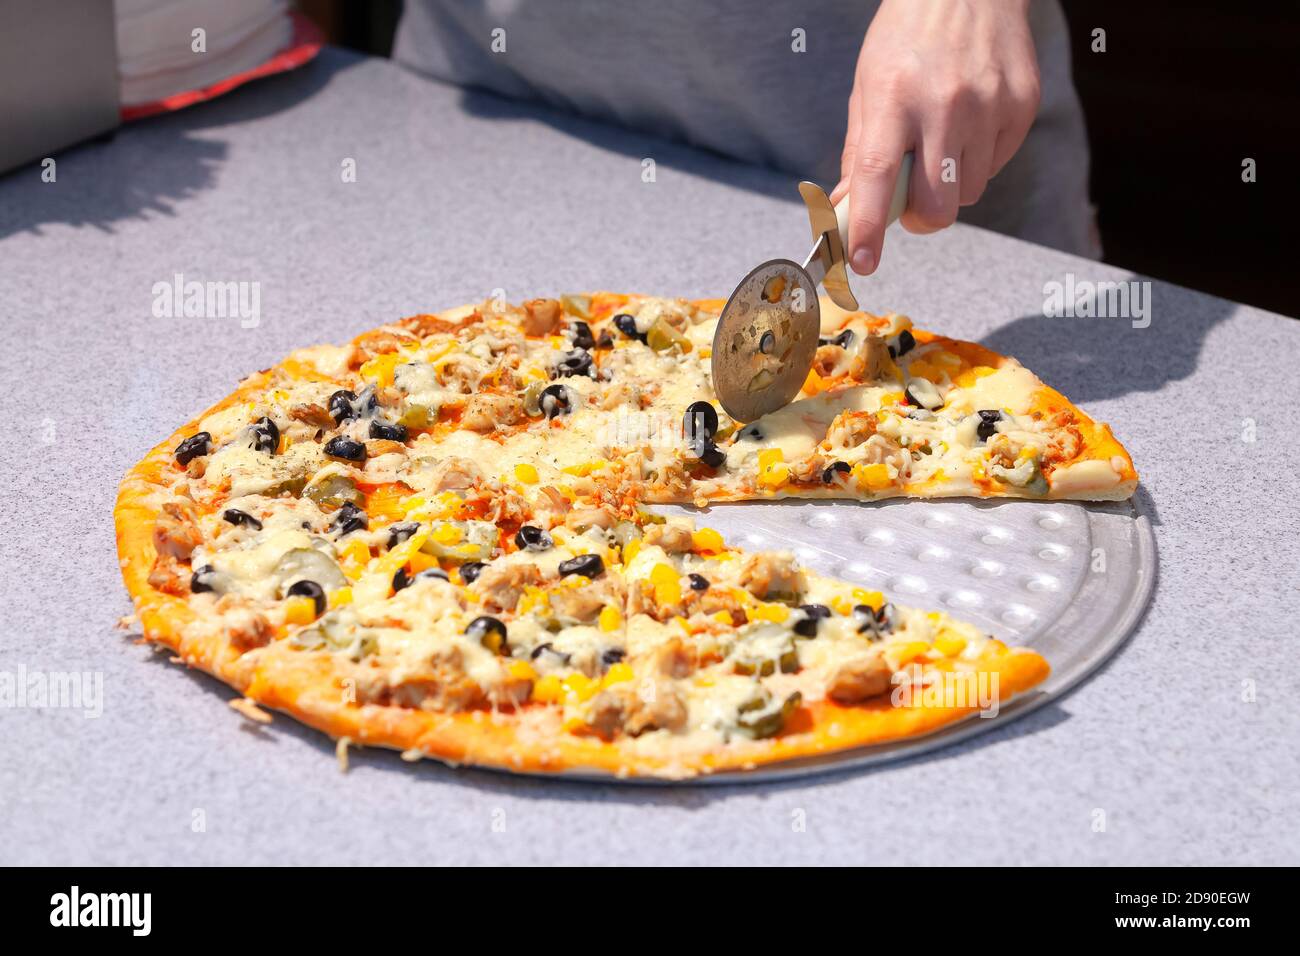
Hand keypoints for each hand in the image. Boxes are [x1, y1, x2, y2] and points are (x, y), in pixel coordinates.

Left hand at [831, 0, 1040, 274]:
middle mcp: (945, 104)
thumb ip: (859, 151)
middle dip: (920, 218)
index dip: (867, 228)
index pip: (877, 177)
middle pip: (936, 207)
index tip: (862, 263)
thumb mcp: (868, 85)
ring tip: (942, 141)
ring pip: (968, 193)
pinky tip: (969, 121)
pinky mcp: (1022, 107)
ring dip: (950, 184)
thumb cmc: (907, 38)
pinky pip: (996, 166)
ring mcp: (990, 106)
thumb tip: (847, 211)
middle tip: (910, 202)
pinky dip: (978, 159)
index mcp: (894, 98)